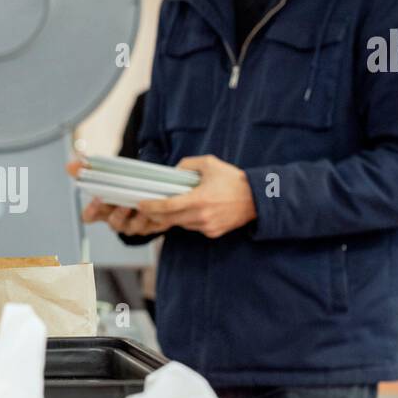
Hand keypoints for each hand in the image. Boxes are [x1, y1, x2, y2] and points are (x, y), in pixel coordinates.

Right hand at [68, 161, 168, 236]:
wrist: (145, 189)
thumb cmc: (120, 184)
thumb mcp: (104, 175)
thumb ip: (85, 169)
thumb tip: (69, 166)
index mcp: (102, 210)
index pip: (89, 217)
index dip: (92, 211)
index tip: (97, 199)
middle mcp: (116, 221)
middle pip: (113, 223)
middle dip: (117, 214)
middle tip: (122, 202)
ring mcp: (133, 225)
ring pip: (132, 227)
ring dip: (137, 218)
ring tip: (141, 206)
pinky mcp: (151, 226)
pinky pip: (152, 226)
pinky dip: (154, 218)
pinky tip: (156, 209)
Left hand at [135, 155, 256, 238]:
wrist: (257, 198)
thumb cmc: (233, 180)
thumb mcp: (210, 164)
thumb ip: (188, 165)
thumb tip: (173, 171)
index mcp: (200, 199)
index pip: (168, 206)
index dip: (152, 206)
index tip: (140, 203)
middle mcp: (202, 216)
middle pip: (170, 219)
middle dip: (155, 214)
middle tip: (145, 207)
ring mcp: (207, 227)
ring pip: (181, 224)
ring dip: (172, 217)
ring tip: (169, 206)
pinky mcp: (213, 233)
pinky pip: (193, 228)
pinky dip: (188, 220)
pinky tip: (191, 210)